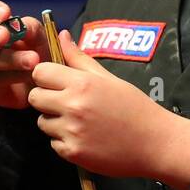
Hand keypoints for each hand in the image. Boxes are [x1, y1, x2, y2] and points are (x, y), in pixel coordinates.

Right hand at [0, 0, 50, 109]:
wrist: (36, 81)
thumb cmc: (33, 49)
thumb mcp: (38, 36)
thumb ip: (32, 29)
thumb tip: (24, 26)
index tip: (6, 13)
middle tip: (5, 36)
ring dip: (11, 59)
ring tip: (32, 60)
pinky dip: (15, 75)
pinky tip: (31, 73)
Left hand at [28, 29, 189, 181]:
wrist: (155, 143)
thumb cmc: (134, 107)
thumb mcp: (109, 78)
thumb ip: (79, 58)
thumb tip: (61, 36)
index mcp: (82, 84)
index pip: (40, 72)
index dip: (46, 76)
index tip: (56, 81)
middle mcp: (73, 106)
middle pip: (34, 98)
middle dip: (46, 98)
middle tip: (66, 102)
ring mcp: (71, 132)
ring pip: (42, 122)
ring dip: (54, 121)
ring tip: (79, 122)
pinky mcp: (72, 153)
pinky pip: (53, 144)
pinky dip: (64, 141)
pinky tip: (85, 138)